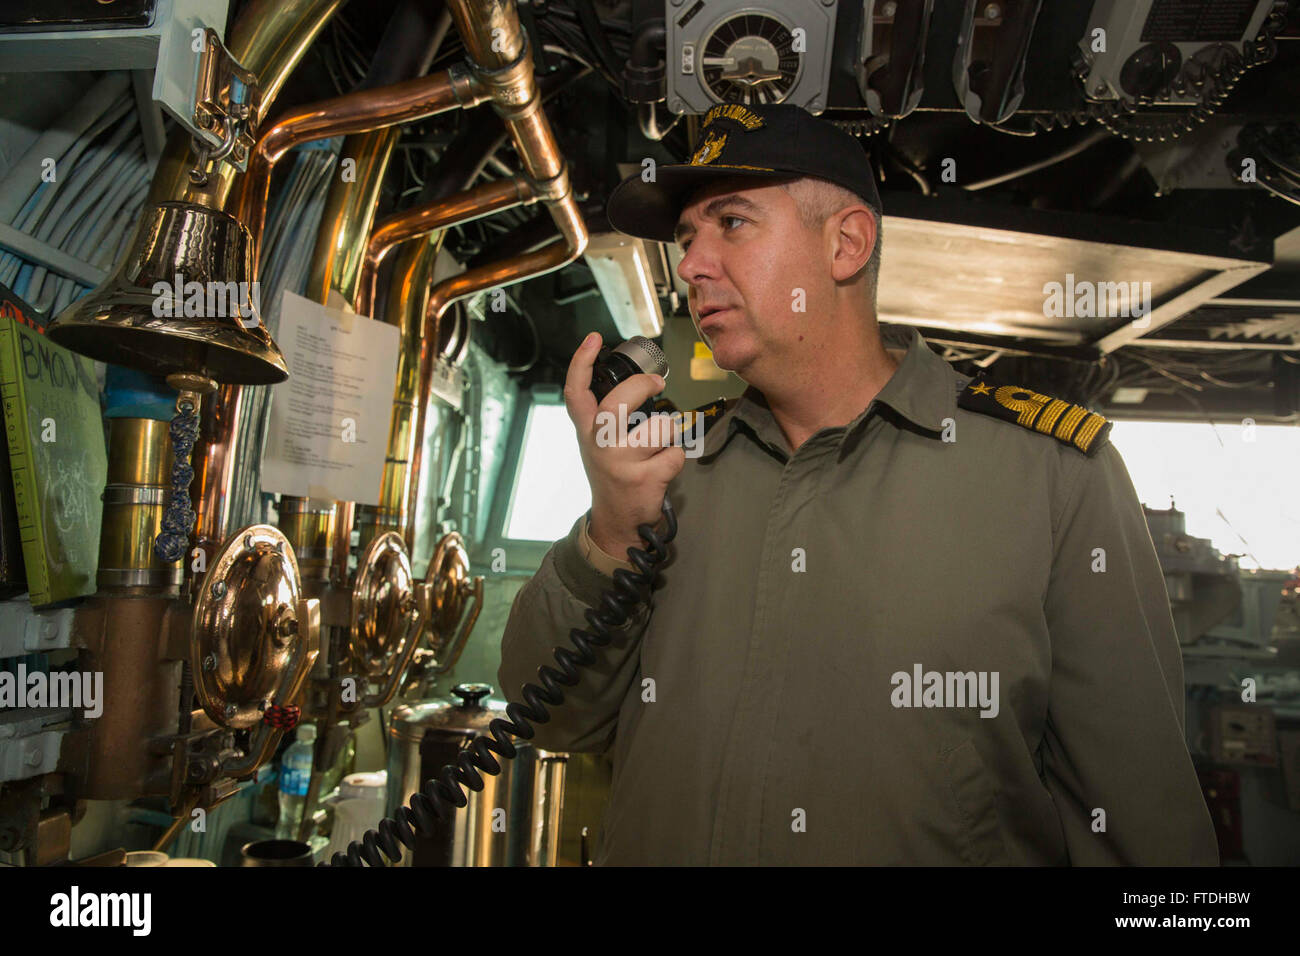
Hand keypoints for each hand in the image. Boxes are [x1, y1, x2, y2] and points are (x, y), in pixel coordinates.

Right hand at [564, 332, 684, 556]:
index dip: (581, 362)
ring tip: (658, 448)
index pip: (576, 392)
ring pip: (661, 428)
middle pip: (619, 401)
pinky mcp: (644, 479)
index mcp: (586, 432)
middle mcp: (599, 444)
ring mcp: (621, 463)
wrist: (617, 523)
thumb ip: (605, 416)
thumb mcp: (597, 444)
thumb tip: (636, 380)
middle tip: (657, 383)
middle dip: (642, 386)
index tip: (594, 339)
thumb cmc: (613, 474)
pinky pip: (676, 454)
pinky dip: (676, 459)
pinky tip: (662, 469)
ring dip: (669, 434)